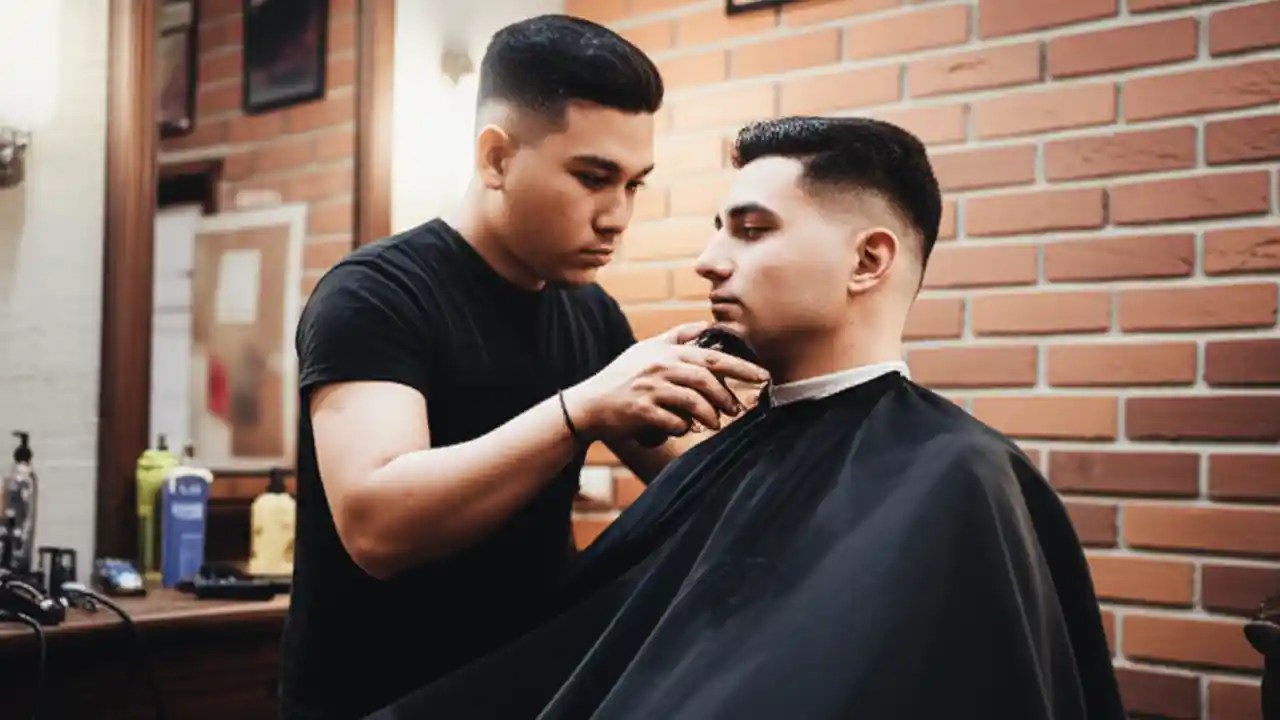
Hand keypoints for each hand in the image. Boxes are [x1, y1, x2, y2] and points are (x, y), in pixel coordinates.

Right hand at [563, 322, 770, 442]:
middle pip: (707, 379)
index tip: (762, 376)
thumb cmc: (622, 376)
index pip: (712, 356)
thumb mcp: (647, 349)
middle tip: (738, 409)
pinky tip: (682, 429)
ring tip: (714, 424)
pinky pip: (674, 422)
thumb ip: (677, 337)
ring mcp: (650, 388)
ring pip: (694, 402)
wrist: (589, 403)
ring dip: (709, 416)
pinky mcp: (641, 410)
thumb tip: (706, 325)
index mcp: (666, 351)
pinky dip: (682, 428)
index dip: (741, 367)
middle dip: (729, 395)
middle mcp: (660, 366)